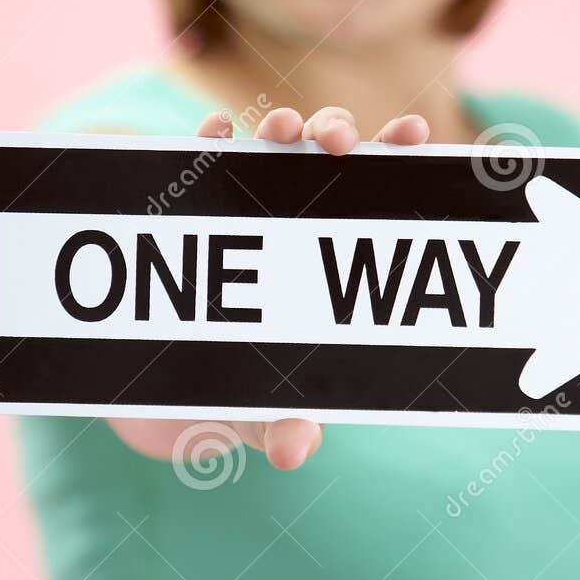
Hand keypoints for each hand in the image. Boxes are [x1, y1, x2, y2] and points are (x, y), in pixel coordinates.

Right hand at [107, 103, 429, 470]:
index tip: (414, 134)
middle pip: (327, 157)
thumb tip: (296, 450)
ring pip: (273, 148)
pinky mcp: (192, 202)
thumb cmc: (236, 392)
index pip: (379, 194)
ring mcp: (245, 203)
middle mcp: (297, 216)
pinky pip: (201, 159)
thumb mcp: (257, 410)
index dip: (400, 157)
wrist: (165, 386)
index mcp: (336, 258)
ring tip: (281, 131)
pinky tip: (214, 134)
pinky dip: (209, 141)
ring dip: (281, 130)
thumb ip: (277, 423)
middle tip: (338, 142)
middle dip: (336, 133)